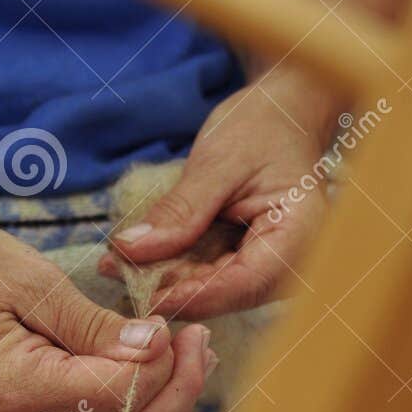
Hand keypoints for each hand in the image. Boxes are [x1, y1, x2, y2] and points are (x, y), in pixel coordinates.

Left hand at [99, 70, 338, 318]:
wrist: (283, 116)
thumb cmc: (263, 128)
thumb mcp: (218, 162)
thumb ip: (180, 211)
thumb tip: (131, 250)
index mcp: (297, 236)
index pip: (243, 283)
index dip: (192, 295)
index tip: (145, 296)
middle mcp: (289, 264)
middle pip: (225, 294)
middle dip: (168, 288)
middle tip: (114, 271)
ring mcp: (268, 267)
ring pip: (210, 290)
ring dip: (163, 280)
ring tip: (115, 263)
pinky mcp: (246, 262)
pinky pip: (208, 275)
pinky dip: (173, 267)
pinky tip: (136, 258)